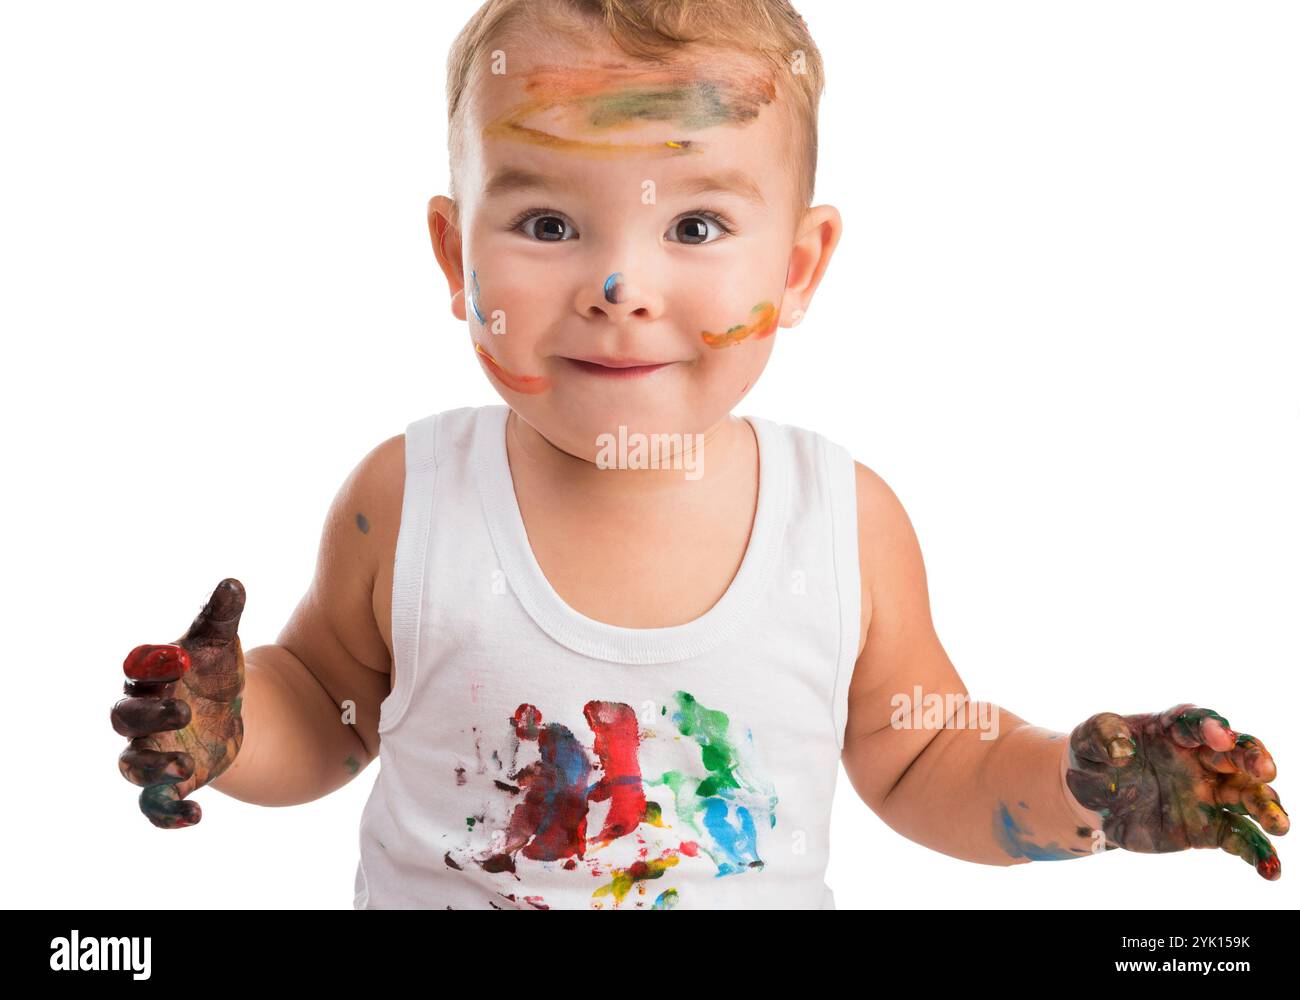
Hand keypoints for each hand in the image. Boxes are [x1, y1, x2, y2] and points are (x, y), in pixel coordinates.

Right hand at [111, 579, 246, 828]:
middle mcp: (142, 717)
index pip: (137, 671)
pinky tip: (197, 816)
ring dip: (152, 767)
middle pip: (123, 719)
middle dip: (149, 717)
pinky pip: (152, 806)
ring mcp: (150, 752)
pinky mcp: (165, 784)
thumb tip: (233, 582)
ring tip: (185, 765)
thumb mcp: (221, 643)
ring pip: (130, 766)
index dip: (153, 665)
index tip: (183, 657)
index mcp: (152, 679)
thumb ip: (222, 615)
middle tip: (185, 710)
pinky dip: (167, 815)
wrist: (224, 712)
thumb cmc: (212, 671)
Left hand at [1065, 704, 1286, 879]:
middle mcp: (1198, 759)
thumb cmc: (1093, 759)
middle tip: (1265, 770)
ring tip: (1279, 825)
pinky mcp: (1206, 827)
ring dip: (1267, 808)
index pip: (1197, 722)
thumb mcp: (1086, 739)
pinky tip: (1271, 869)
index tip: (1218, 736)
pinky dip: (1257, 853)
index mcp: (1172, 730)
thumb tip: (1122, 750)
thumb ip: (1103, 736)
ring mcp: (1206, 793)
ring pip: (1246, 797)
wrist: (1090, 799)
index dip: (1211, 726)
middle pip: (1235, 755)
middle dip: (1254, 759)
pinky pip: (1238, 838)